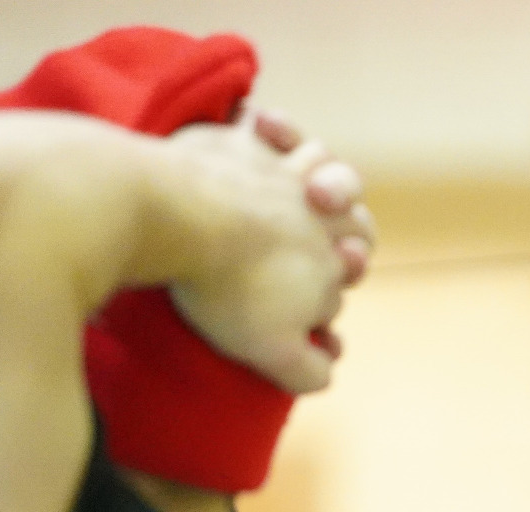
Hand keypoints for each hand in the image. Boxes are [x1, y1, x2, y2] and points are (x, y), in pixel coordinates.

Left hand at [164, 111, 373, 392]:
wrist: (177, 219)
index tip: (323, 298)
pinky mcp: (245, 141)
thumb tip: (327, 372)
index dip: (339, 285)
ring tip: (307, 182)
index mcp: (333, 259)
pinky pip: (268, 126)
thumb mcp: (272, 348)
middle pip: (353, 215)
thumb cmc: (227, 287)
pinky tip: (257, 121)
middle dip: (349, 228)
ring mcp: (285, 171)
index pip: (349, 270)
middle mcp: (321, 211)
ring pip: (324, 164)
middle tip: (329, 242)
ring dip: (323, 171)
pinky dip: (271, 126)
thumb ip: (308, 370)